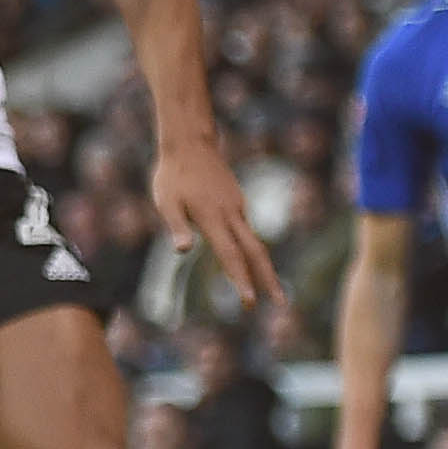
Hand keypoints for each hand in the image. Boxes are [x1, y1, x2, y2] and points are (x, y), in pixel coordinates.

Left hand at [151, 139, 286, 313]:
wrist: (191, 144)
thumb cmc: (173, 175)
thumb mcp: (166, 201)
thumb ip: (177, 226)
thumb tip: (183, 250)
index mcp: (213, 217)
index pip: (230, 254)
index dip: (241, 279)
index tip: (249, 301)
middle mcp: (232, 214)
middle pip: (256, 252)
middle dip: (269, 279)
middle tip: (281, 304)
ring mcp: (238, 208)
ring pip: (255, 242)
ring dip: (264, 268)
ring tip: (271, 292)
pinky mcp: (238, 203)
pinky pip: (248, 232)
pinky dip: (253, 252)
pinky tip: (252, 265)